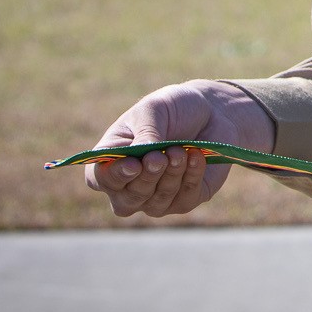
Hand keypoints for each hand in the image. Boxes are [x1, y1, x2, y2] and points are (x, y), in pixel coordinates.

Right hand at [84, 80, 276, 218]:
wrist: (212, 112)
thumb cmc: (174, 109)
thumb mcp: (156, 109)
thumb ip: (146, 132)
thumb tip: (143, 156)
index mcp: (111, 159)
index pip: (99, 179)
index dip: (113, 176)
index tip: (133, 164)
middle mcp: (128, 185)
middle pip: (127, 200)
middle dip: (146, 178)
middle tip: (161, 156)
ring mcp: (155, 197)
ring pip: (156, 202)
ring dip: (170, 176)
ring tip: (181, 150)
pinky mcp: (184, 200)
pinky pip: (183, 199)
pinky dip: (191, 177)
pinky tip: (196, 156)